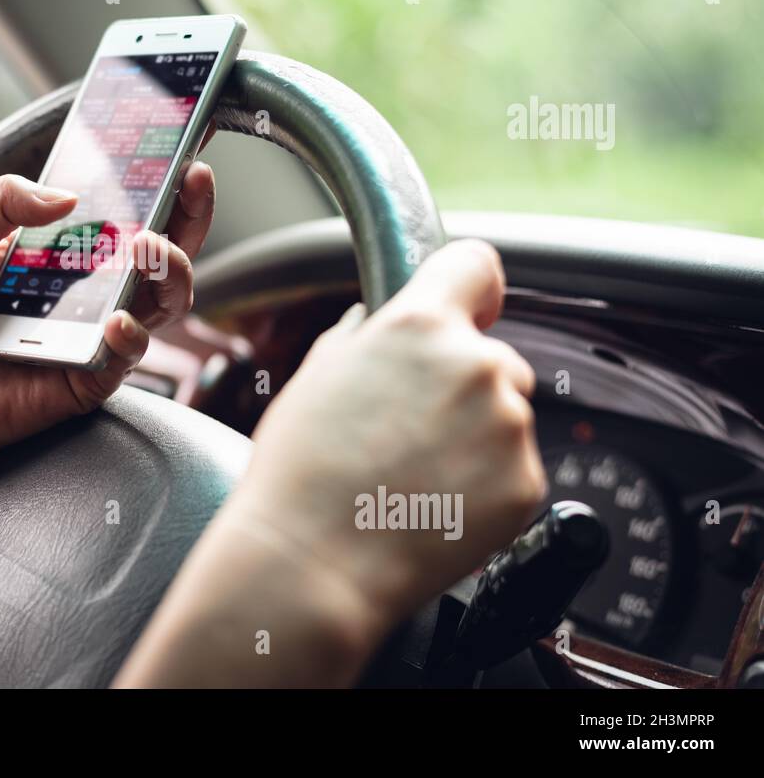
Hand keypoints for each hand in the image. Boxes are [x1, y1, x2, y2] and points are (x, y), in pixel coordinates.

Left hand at [0, 151, 216, 484]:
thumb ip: (3, 198)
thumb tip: (67, 197)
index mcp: (71, 247)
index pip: (130, 208)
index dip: (164, 178)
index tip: (185, 142)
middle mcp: (96, 286)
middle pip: (167, 248)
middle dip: (192, 211)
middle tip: (192, 179)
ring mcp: (100, 331)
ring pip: (167, 299)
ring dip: (173, 268)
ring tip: (150, 247)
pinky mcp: (92, 375)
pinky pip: (131, 354)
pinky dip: (133, 334)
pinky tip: (115, 319)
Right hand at [117, 239, 545, 686]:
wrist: (312, 560)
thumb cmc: (301, 470)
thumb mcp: (317, 374)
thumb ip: (367, 337)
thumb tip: (382, 327)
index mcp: (419, 326)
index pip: (477, 266)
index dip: (472, 288)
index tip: (470, 307)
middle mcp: (475, 365)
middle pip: (493, 356)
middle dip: (461, 385)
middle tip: (408, 426)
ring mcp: (508, 426)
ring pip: (505, 415)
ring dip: (474, 435)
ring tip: (413, 473)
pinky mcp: (526, 483)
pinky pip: (513, 469)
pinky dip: (484, 484)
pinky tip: (432, 501)